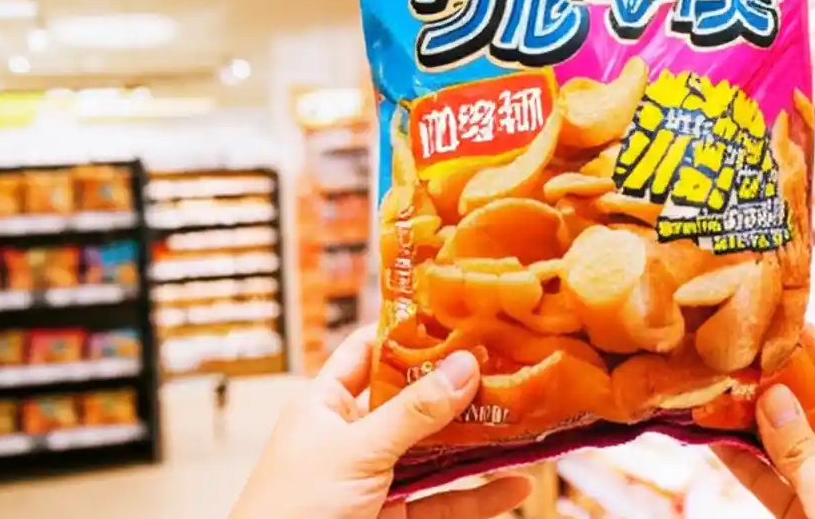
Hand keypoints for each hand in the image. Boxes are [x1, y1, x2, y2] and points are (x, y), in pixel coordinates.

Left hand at [230, 326, 531, 518]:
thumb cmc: (291, 512)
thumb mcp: (357, 452)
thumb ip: (413, 412)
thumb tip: (464, 365)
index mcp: (325, 405)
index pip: (369, 351)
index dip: (410, 332)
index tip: (458, 315)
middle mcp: (353, 436)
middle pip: (415, 400)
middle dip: (459, 388)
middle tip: (508, 365)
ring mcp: (377, 478)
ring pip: (437, 451)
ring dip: (478, 442)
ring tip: (524, 420)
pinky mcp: (396, 516)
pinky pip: (444, 500)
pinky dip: (480, 496)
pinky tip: (515, 486)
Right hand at [714, 327, 814, 518]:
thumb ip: (801, 452)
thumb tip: (770, 394)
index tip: (784, 319)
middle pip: (814, 408)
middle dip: (775, 382)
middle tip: (734, 355)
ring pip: (787, 444)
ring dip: (751, 423)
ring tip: (714, 392)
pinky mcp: (805, 515)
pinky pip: (772, 479)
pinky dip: (744, 462)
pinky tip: (714, 440)